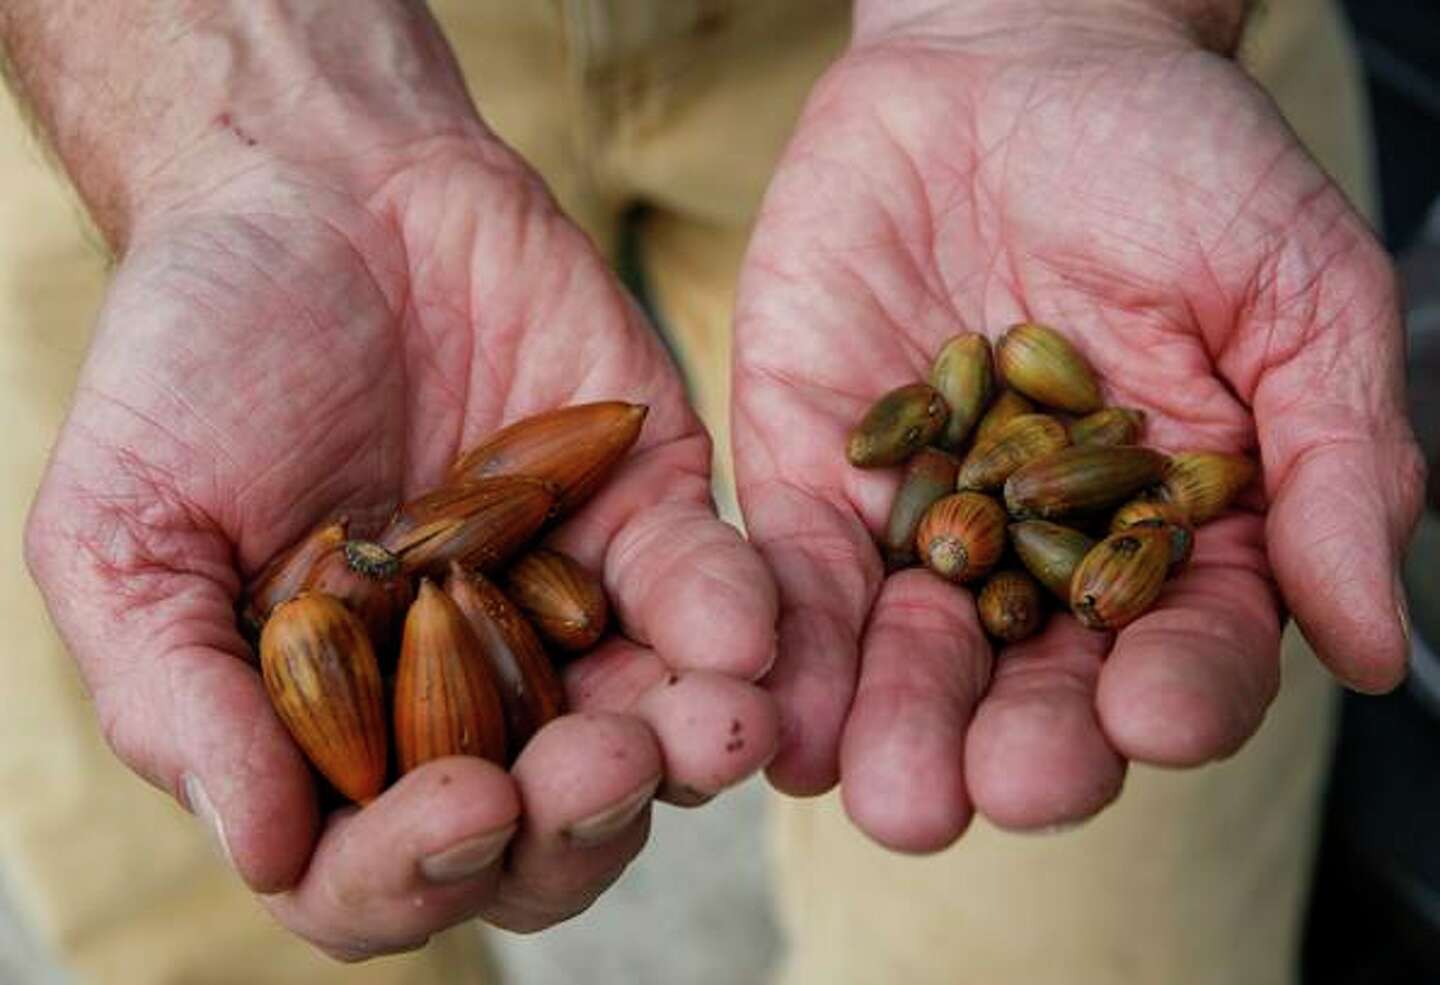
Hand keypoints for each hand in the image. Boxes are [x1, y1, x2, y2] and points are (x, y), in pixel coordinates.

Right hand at [23, 128, 777, 954]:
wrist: (317, 189)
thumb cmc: (196, 361)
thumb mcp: (127, 530)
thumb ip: (180, 696)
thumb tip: (269, 852)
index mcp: (333, 730)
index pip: (379, 867)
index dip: (420, 869)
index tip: (462, 803)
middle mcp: (460, 697)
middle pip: (540, 835)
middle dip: (575, 824)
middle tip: (591, 766)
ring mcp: (569, 617)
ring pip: (651, 739)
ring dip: (685, 753)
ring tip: (710, 728)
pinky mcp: (652, 521)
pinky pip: (711, 599)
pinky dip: (733, 622)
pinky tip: (740, 631)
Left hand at [733, 4, 1423, 850]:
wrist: (1012, 64)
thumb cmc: (1177, 163)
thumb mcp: (1293, 291)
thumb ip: (1331, 462)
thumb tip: (1374, 644)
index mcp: (1178, 531)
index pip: (1188, 646)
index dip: (1178, 691)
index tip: (1155, 716)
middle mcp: (1047, 553)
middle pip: (1038, 684)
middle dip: (1022, 742)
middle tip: (1001, 787)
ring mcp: (924, 522)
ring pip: (912, 654)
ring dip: (896, 727)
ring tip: (889, 793)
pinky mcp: (815, 478)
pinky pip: (800, 576)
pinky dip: (791, 644)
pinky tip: (783, 715)